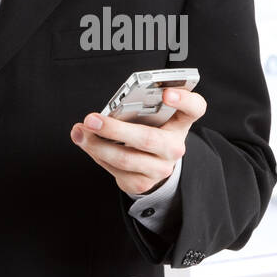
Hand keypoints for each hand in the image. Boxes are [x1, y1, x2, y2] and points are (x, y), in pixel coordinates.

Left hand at [70, 86, 206, 197]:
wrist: (154, 165)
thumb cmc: (150, 132)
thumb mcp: (151, 117)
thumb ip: (131, 108)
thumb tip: (98, 115)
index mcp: (180, 123)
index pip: (195, 108)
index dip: (183, 100)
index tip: (166, 94)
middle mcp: (175, 147)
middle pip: (148, 138)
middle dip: (115, 129)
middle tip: (92, 119)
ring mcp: (160, 168)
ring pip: (125, 158)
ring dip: (97, 146)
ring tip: (82, 132)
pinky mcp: (143, 183)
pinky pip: (114, 170)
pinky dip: (97, 156)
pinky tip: (89, 145)